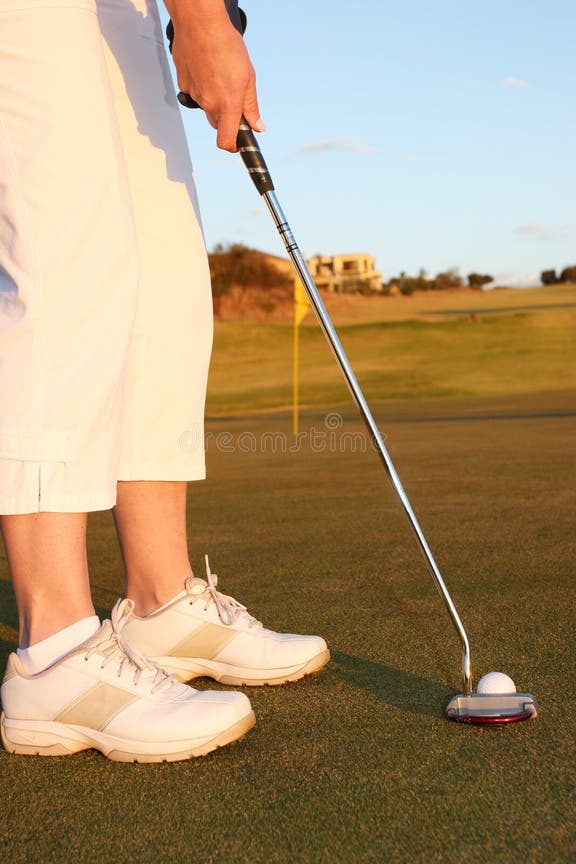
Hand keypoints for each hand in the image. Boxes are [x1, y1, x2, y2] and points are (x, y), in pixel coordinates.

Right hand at [164, 0, 263, 151]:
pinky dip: (201, 87)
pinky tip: (206, 70)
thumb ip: (251, 106)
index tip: (238, 144)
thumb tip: (257, 125)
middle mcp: (209, 103)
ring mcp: (194, 94)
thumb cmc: (225, 44)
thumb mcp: (248, 77)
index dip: (233, 146)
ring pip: (206, 108)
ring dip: (213, 100)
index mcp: (228, 104)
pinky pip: (194, 93)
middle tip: (233, 97)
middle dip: (226, 118)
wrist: (201, 23)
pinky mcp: (183, 83)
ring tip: (219, 76)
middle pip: (218, 124)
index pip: (226, 141)